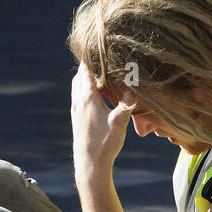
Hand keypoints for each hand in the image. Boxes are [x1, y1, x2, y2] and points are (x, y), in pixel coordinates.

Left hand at [71, 62, 132, 179]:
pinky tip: (96, 92)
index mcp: (87, 97)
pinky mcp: (76, 118)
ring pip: (78, 85)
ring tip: (100, 71)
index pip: (86, 68)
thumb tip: (135, 85)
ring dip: (87, 76)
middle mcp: (78, 100)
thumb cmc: (105, 143)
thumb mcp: (120, 122)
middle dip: (90, 64)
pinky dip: (85, 87)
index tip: (101, 46)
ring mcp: (75, 109)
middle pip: (80, 74)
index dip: (93, 56)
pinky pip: (79, 95)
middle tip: (103, 56)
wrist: (90, 165)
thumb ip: (127, 102)